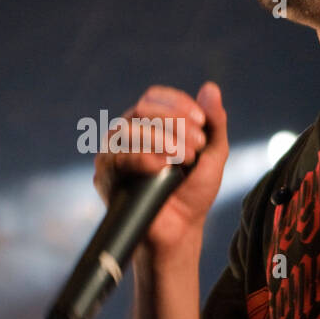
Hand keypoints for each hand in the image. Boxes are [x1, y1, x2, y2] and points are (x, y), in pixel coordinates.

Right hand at [92, 81, 228, 252]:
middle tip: (197, 147)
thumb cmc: (193, 192)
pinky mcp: (105, 176)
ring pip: (129, 129)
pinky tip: (162, 167)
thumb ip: (214, 122)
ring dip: (163, 140)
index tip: (201, 122)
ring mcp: (113, 154)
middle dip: (174, 123)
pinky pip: (117, 156)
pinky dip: (144, 157)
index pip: (153, 97)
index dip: (177, 103)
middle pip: (141, 108)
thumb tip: (210, 87)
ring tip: (185, 160)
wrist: (180, 231)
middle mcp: (126, 135)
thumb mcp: (212, 154)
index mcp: (148, 125)